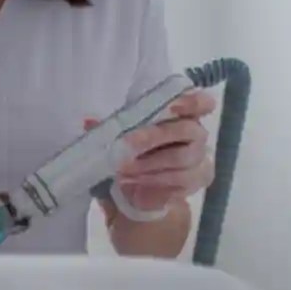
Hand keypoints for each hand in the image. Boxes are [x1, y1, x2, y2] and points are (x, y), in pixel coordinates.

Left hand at [85, 90, 216, 212]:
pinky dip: (153, 181)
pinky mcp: (198, 180)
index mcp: (183, 113)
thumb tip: (89, 122)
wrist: (142, 187)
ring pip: (181, 159)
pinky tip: (134, 182)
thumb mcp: (123, 135)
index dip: (191, 102)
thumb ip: (112, 126)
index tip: (172, 106)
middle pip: (186, 130)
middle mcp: (197, 133)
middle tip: (126, 144)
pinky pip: (179, 181)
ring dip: (149, 164)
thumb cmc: (136, 151)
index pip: (201, 102)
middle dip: (153, 136)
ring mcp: (200, 158)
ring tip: (122, 168)